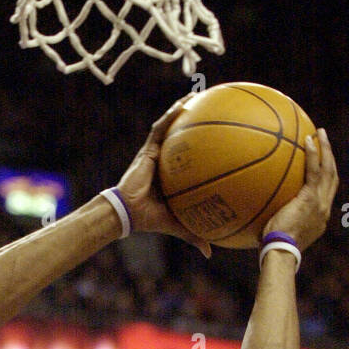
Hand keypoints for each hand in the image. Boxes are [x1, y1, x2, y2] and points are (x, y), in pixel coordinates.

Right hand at [116, 103, 211, 256]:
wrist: (128, 212)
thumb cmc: (149, 218)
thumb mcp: (178, 225)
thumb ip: (194, 235)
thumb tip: (210, 253)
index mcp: (173, 175)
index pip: (190, 157)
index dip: (202, 146)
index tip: (220, 138)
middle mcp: (165, 160)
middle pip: (182, 137)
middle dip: (195, 121)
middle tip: (213, 108)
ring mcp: (156, 152)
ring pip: (171, 126)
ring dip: (183, 109)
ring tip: (198, 95)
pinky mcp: (148, 148)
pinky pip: (161, 127)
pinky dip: (172, 114)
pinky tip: (184, 103)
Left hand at [263, 129, 338, 251]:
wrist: (280, 252)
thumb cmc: (272, 248)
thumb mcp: (276, 232)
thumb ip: (272, 218)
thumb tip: (253, 211)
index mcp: (318, 216)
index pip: (326, 191)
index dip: (325, 174)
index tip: (320, 161)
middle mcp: (323, 208)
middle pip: (332, 176)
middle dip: (329, 156)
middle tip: (323, 140)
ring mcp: (320, 203)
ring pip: (328, 169)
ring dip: (325, 149)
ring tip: (319, 132)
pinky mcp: (311, 199)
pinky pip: (314, 171)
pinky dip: (312, 154)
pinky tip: (307, 140)